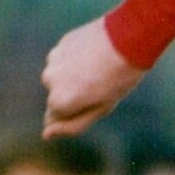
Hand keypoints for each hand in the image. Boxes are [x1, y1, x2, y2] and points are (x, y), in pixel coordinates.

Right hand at [41, 17, 145, 136]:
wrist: (129, 39)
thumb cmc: (118, 79)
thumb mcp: (100, 109)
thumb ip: (72, 125)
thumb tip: (46, 135)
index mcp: (59, 101)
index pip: (55, 118)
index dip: (77, 112)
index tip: (96, 101)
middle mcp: (49, 80)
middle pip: (58, 97)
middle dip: (74, 95)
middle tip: (101, 84)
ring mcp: (53, 59)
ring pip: (61, 77)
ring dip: (75, 77)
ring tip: (100, 69)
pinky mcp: (61, 44)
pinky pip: (65, 60)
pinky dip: (77, 61)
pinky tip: (96, 56)